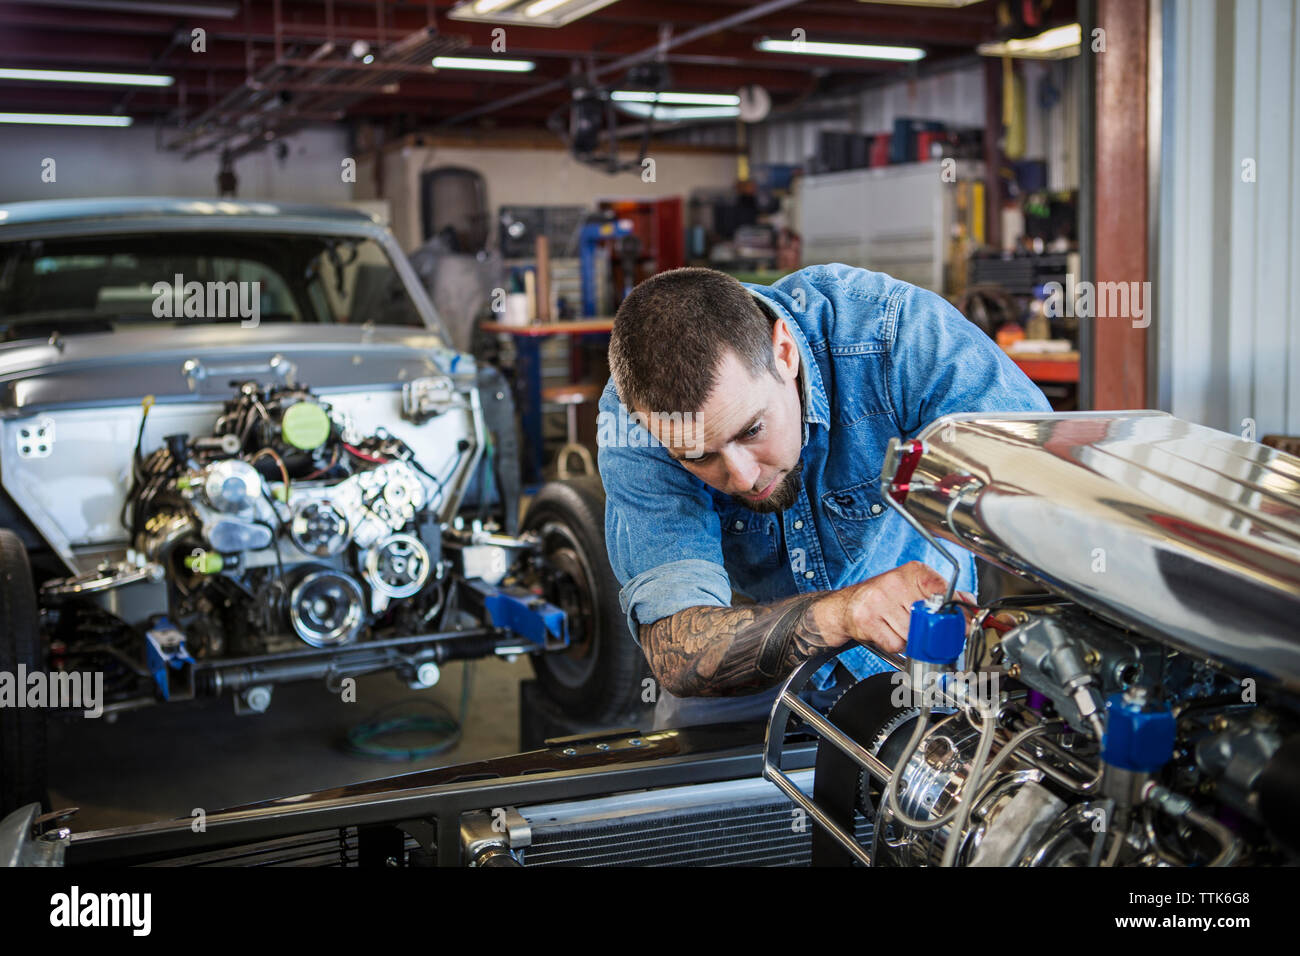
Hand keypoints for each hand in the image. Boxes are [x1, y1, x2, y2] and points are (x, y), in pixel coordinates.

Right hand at [813, 561, 951, 654]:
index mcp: (912, 571)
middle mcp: (894, 581)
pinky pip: (895, 643)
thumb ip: (943, 595)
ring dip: (910, 638)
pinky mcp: (867, 619)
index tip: (961, 626)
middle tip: (924, 630)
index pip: (942, 590)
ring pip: (912, 633)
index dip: (955, 613)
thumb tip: (970, 604)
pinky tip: (887, 632)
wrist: (845, 606)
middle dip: (929, 630)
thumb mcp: (915, 588)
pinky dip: (895, 645)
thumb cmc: (884, 598)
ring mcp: (878, 600)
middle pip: (928, 618)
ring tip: (899, 627)